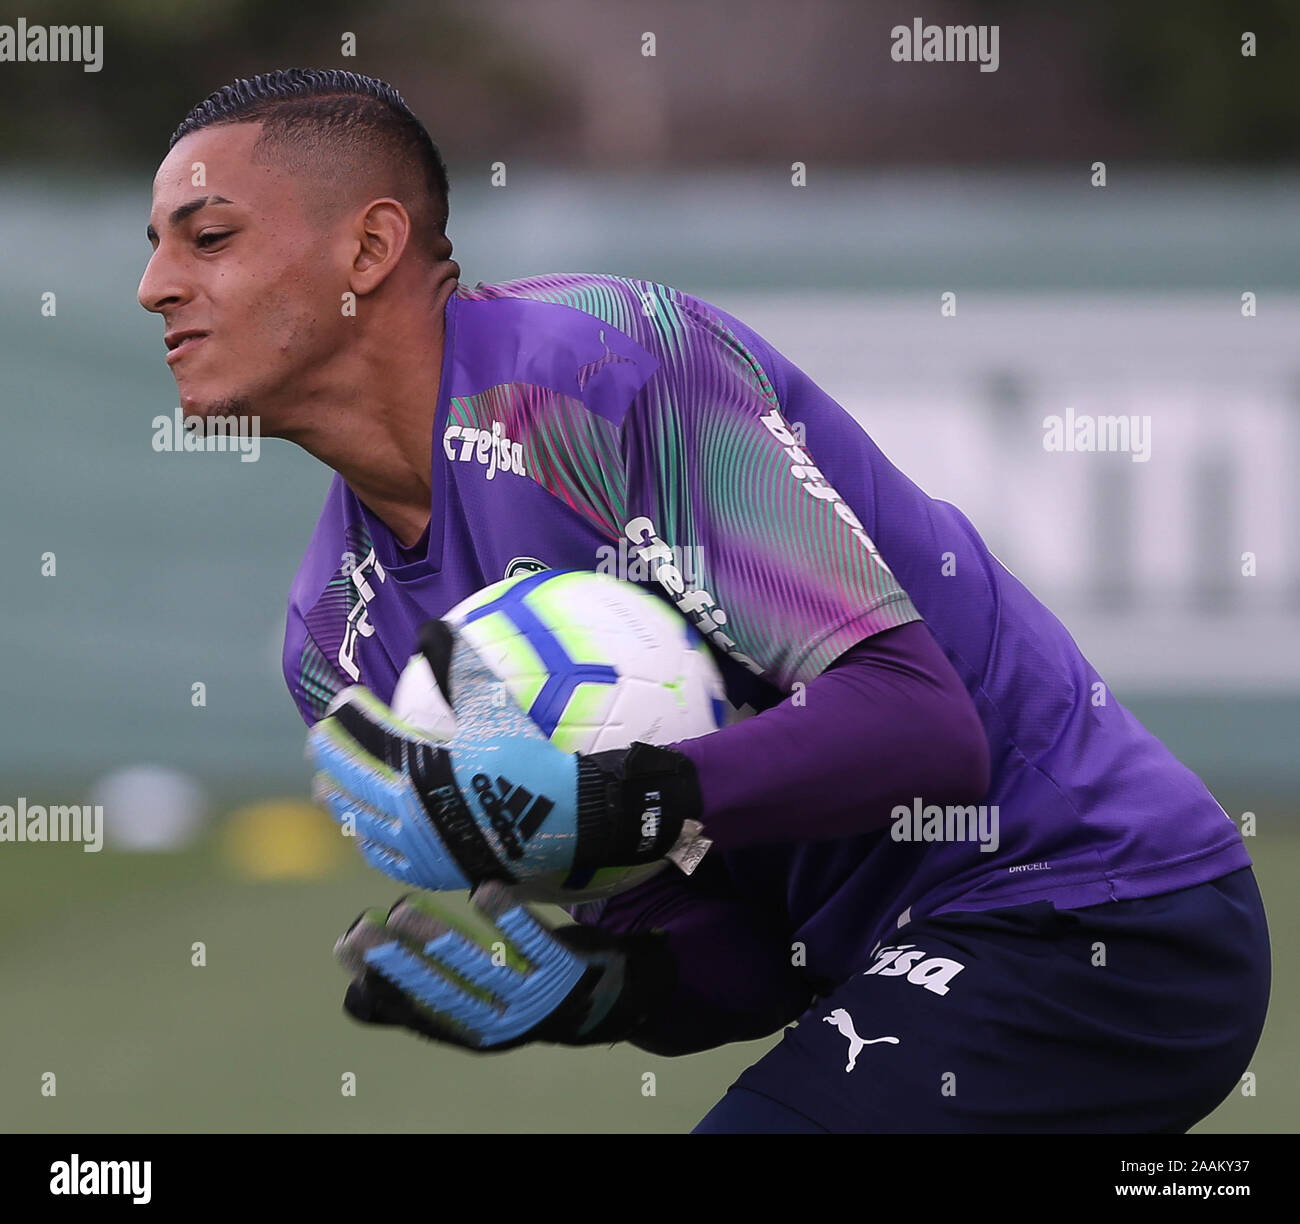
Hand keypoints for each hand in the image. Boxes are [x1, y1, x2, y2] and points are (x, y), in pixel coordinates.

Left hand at [307, 619, 701, 891]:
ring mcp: (415, 843)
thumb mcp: (492, 707)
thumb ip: (459, 667)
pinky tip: (363, 830)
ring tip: (324, 785)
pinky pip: (383, 855)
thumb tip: (433, 629)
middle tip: (320, 738)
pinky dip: (366, 838)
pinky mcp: (431, 868)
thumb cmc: (526, 760)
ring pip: (360, 820)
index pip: (368, 735)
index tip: (342, 700)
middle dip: (332, 755)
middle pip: (352, 778)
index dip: (350, 715)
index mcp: (415, 766)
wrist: (560, 819)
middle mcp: (406, 807)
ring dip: (340, 797)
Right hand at [334, 882, 674, 1050]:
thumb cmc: (531, 991)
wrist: (619, 996)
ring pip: (479, 969)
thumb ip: (426, 996)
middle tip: (362, 930)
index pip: (416, 1012)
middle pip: (440, 992)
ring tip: (404, 909)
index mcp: (473, 1031)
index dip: (378, 983)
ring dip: (439, 940)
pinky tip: (483, 890)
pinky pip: (535, 944)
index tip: (346, 947)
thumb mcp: (478, 1004)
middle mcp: (501, 1022)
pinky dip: (509, 919)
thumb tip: (355, 989)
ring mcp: (535, 999)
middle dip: (397, 963)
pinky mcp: (567, 972)